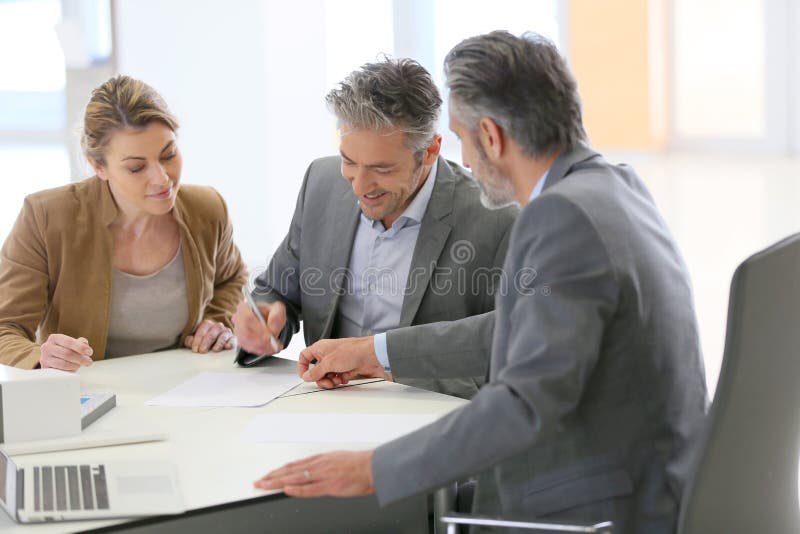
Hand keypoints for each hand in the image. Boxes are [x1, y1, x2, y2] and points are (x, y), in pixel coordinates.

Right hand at [39, 334, 92, 371]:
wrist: (54, 363)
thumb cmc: (66, 352)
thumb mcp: (73, 345)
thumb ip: (80, 343)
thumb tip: (84, 343)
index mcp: (54, 338)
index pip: (69, 342)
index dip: (81, 347)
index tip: (90, 352)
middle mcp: (46, 347)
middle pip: (67, 353)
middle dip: (81, 358)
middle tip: (89, 362)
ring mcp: (44, 358)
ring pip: (64, 363)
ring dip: (76, 365)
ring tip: (81, 365)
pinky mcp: (45, 369)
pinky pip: (60, 371)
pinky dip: (69, 371)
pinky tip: (74, 369)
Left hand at [184, 319, 234, 352]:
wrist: (215, 345)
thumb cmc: (203, 343)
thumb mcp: (195, 341)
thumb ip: (190, 341)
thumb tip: (190, 341)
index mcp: (207, 324)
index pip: (203, 328)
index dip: (198, 339)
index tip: (195, 349)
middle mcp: (218, 326)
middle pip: (213, 332)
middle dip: (206, 342)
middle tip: (202, 351)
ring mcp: (226, 332)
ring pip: (223, 335)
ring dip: (219, 342)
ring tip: (214, 350)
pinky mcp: (233, 339)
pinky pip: (233, 340)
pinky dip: (230, 343)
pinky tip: (227, 347)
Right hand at [231, 300, 284, 355]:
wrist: (267, 318)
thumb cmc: (270, 312)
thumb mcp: (278, 310)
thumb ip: (277, 316)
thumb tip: (272, 330)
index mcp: (244, 307)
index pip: (247, 319)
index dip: (258, 329)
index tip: (270, 336)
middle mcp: (238, 319)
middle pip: (246, 334)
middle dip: (262, 342)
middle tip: (275, 345)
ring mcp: (238, 331)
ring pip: (247, 343)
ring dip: (263, 347)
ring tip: (276, 347)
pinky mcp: (241, 341)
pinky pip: (249, 348)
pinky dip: (261, 350)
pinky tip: (270, 349)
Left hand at [254, 450, 374, 496]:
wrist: (374, 467)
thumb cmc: (359, 465)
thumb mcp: (337, 459)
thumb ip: (323, 465)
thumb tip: (313, 470)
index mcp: (320, 459)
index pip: (293, 465)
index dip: (278, 471)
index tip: (267, 475)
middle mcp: (319, 465)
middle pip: (290, 471)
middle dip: (272, 477)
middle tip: (258, 482)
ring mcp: (323, 474)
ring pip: (295, 478)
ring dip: (277, 482)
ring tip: (264, 485)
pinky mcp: (331, 485)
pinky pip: (310, 488)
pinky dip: (297, 489)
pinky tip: (286, 489)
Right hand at [298, 337, 387, 388]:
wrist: (371, 355)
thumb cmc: (352, 351)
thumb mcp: (329, 363)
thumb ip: (316, 371)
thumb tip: (306, 376)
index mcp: (320, 348)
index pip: (305, 356)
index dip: (303, 367)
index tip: (306, 377)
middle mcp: (328, 354)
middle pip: (317, 370)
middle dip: (321, 378)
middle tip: (327, 382)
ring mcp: (337, 362)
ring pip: (327, 375)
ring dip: (331, 380)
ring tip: (338, 379)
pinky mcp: (346, 368)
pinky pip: (337, 377)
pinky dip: (339, 380)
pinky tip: (345, 378)